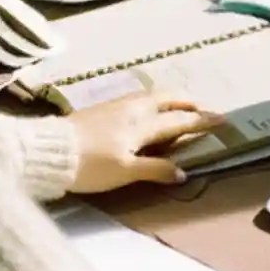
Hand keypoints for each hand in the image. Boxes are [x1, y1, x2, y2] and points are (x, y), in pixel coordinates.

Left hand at [65, 92, 224, 193]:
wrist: (47, 152)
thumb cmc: (89, 165)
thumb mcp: (125, 172)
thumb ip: (155, 169)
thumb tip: (182, 172)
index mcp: (142, 125)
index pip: (179, 121)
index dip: (201, 121)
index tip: (222, 119)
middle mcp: (132, 110)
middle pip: (166, 101)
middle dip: (187, 104)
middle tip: (202, 108)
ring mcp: (114, 107)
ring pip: (150, 97)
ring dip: (168, 100)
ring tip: (178, 104)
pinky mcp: (100, 110)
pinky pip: (136, 100)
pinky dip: (151, 102)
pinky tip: (144, 108)